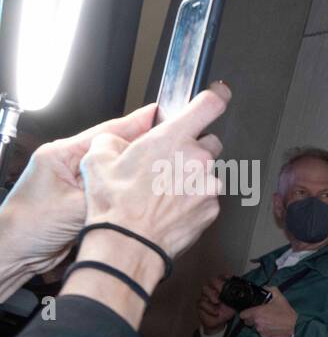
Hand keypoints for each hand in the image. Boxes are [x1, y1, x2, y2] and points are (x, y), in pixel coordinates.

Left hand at [0, 103, 158, 297]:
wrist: (14, 252)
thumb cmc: (29, 226)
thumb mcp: (74, 206)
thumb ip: (108, 192)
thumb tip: (137, 183)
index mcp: (61, 154)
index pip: (104, 133)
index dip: (133, 123)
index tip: (156, 113)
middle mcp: (67, 165)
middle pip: (111, 150)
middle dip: (139, 146)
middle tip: (169, 140)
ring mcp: (74, 183)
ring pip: (112, 172)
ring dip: (133, 170)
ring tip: (161, 164)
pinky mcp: (79, 202)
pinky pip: (109, 191)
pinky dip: (125, 190)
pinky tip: (142, 191)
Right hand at [78, 81, 230, 259]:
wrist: (128, 243)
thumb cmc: (115, 203)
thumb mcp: (98, 157)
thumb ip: (115, 140)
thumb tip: (119, 143)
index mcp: (174, 138)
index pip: (209, 105)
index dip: (216, 96)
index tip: (220, 93)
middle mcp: (198, 160)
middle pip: (210, 143)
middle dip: (193, 149)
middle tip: (169, 164)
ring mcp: (209, 186)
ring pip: (208, 174)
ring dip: (192, 178)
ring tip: (164, 193)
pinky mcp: (212, 210)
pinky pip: (207, 198)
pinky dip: (194, 201)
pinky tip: (171, 209)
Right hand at [198, 273, 235, 333]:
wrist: (220, 323)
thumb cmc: (227, 311)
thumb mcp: (235, 304)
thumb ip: (238, 298)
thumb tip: (245, 294)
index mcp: (222, 288)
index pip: (222, 277)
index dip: (225, 276)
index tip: (229, 278)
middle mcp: (214, 289)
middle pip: (212, 280)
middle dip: (217, 284)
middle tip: (221, 291)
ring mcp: (206, 296)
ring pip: (205, 289)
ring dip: (211, 295)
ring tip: (217, 302)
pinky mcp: (201, 304)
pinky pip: (202, 302)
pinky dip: (209, 308)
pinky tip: (215, 313)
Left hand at [240, 285, 296, 336]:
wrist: (295, 324)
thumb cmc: (286, 311)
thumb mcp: (279, 296)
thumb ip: (270, 289)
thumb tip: (264, 287)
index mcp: (257, 313)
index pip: (243, 315)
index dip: (245, 312)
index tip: (250, 311)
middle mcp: (257, 323)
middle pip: (247, 322)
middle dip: (251, 318)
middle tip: (259, 315)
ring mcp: (261, 330)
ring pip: (254, 327)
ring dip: (258, 324)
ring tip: (267, 320)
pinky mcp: (265, 336)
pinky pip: (260, 332)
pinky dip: (264, 329)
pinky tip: (271, 325)